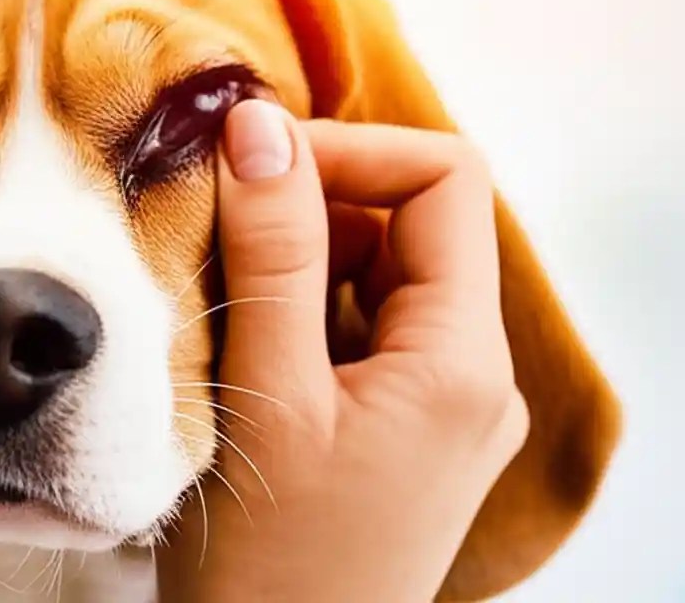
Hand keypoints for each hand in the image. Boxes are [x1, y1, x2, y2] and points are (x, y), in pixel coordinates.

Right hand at [156, 101, 528, 601]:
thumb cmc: (268, 568)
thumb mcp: (268, 396)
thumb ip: (272, 254)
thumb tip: (261, 126)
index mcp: (463, 363)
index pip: (444, 182)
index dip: (349, 152)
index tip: (251, 165)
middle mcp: (470, 377)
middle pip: (410, 227)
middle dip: (311, 207)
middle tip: (213, 225)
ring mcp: (437, 406)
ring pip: (376, 277)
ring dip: (293, 260)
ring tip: (213, 289)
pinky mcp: (396, 429)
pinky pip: (357, 330)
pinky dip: (294, 310)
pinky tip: (233, 337)